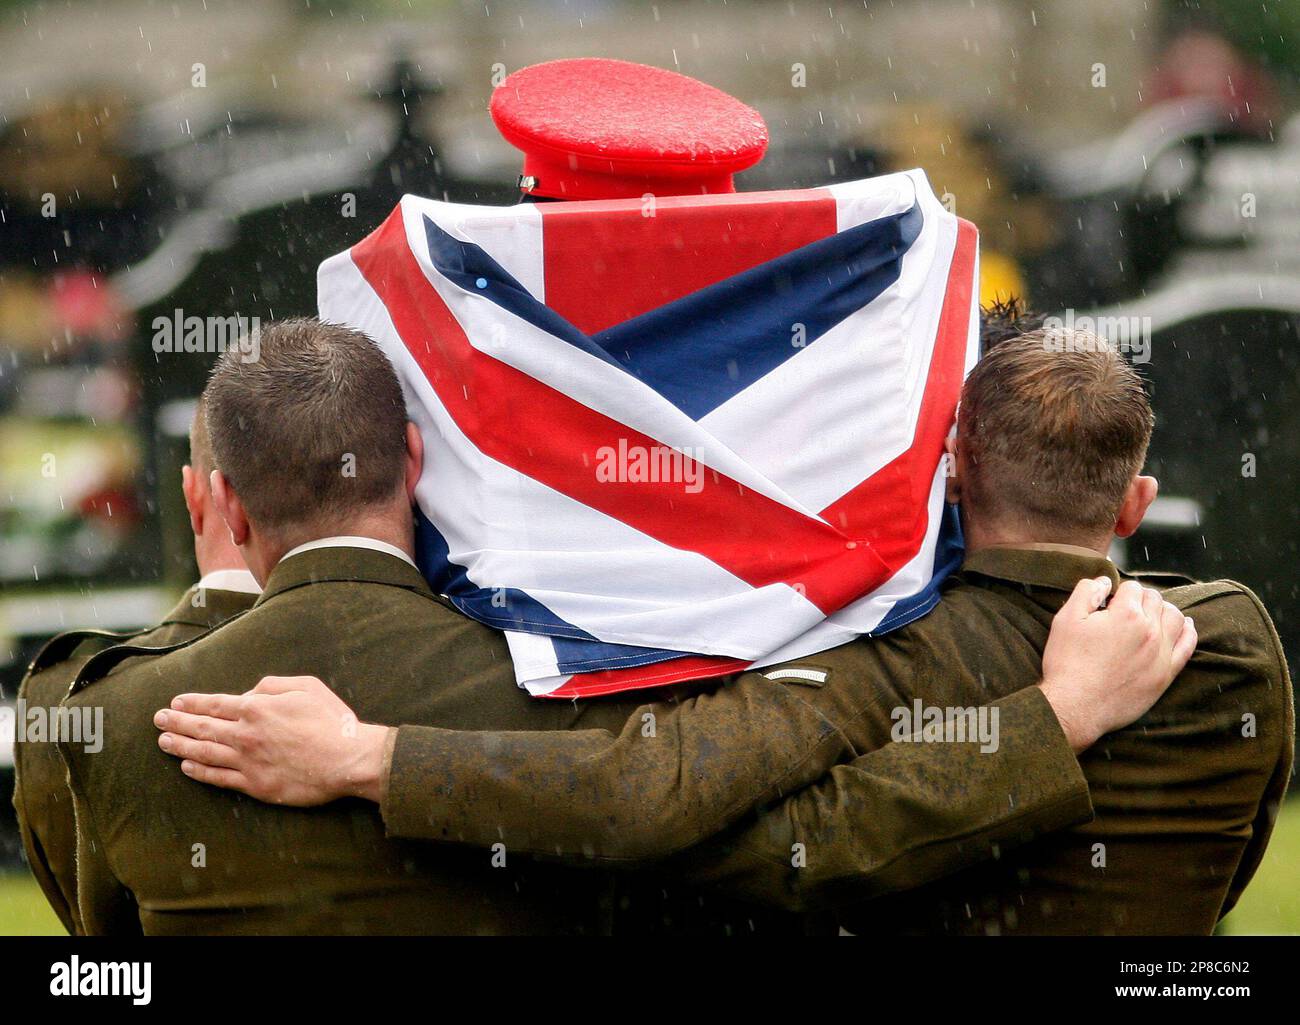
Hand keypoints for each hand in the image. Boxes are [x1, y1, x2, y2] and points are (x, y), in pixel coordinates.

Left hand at [154, 676, 390, 805]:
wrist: (347, 760)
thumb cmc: (332, 721)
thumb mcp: (307, 687)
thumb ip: (272, 686)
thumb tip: (248, 694)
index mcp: (257, 709)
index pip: (215, 704)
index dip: (192, 703)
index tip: (176, 703)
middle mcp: (246, 735)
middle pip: (202, 728)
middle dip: (177, 723)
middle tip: (159, 720)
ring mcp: (248, 762)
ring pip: (204, 753)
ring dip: (181, 747)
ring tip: (164, 743)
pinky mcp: (255, 785)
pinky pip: (219, 778)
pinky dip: (200, 772)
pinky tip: (188, 767)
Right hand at [1039, 577, 1195, 752]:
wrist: (1076, 706)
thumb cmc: (1067, 663)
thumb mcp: (1066, 620)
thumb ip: (1086, 592)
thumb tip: (1104, 581)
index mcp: (1126, 614)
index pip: (1132, 588)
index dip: (1119, 592)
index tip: (1108, 603)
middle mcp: (1150, 631)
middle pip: (1156, 600)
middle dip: (1140, 599)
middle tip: (1124, 610)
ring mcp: (1161, 653)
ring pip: (1176, 618)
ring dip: (1164, 611)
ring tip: (1150, 616)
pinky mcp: (1165, 674)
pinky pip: (1187, 646)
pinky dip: (1188, 631)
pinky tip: (1184, 626)